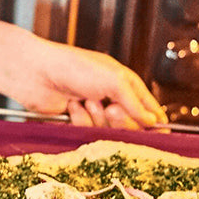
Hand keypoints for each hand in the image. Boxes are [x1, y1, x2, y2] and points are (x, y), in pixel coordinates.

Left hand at [0, 17, 165, 128]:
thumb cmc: (73, 66)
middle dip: (120, 120)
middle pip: (129, 123)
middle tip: (110, 109)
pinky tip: (71, 107)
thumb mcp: (112, 80)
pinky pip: (87, 132)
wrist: (36, 74)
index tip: (161, 132)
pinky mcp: (76, 121)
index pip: (147, 105)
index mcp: (123, 81)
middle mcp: (110, 96)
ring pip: (107, 130)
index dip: (154, 119)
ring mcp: (93, 109)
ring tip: (85, 102)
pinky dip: (79, 121)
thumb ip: (135, 101)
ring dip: (96, 118)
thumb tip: (153, 120)